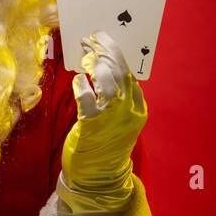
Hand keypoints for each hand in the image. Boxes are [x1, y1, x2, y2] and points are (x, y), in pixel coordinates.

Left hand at [58, 30, 147, 213]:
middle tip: (93, 38)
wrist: (98, 177)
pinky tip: (78, 80)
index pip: (131, 75)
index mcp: (138, 110)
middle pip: (120, 71)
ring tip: (86, 52)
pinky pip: (87, 97)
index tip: (105, 42)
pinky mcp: (92, 124)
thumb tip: (103, 73)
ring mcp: (112, 117)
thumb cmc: (105, 147)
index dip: (117, 54)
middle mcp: (129, 112)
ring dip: (95, 62)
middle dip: (106, 50)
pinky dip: (81, 84)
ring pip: (107, 80)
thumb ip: (117, 101)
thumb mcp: (119, 122)